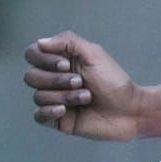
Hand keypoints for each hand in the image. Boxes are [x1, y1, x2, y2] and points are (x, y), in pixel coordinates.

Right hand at [23, 32, 143, 140]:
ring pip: (38, 96)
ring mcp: (55, 99)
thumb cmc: (113, 81)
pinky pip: (38, 115)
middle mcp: (54, 79)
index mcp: (60, 60)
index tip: (66, 64)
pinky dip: (49, 111)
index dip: (44, 60)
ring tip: (86, 98)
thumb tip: (40, 43)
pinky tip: (64, 110)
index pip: (32, 54)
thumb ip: (67, 42)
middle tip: (80, 82)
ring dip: (64, 96)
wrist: (129, 110)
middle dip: (56, 80)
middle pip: (31, 77)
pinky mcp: (58, 119)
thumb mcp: (93, 54)